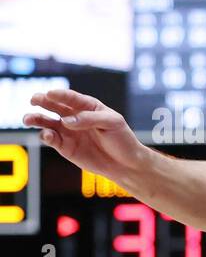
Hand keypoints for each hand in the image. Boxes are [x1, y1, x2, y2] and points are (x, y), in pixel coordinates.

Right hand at [24, 89, 147, 180]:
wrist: (125, 163)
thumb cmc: (122, 139)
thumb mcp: (112, 123)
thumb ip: (89, 119)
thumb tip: (66, 121)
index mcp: (88, 106)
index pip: (72, 98)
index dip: (60, 95)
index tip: (50, 93)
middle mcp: (74, 117)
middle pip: (54, 106)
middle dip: (42, 101)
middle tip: (34, 100)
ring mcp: (68, 131)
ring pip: (46, 122)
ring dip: (36, 119)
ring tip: (28, 119)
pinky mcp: (65, 146)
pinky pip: (51, 139)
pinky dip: (46, 136)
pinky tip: (47, 135)